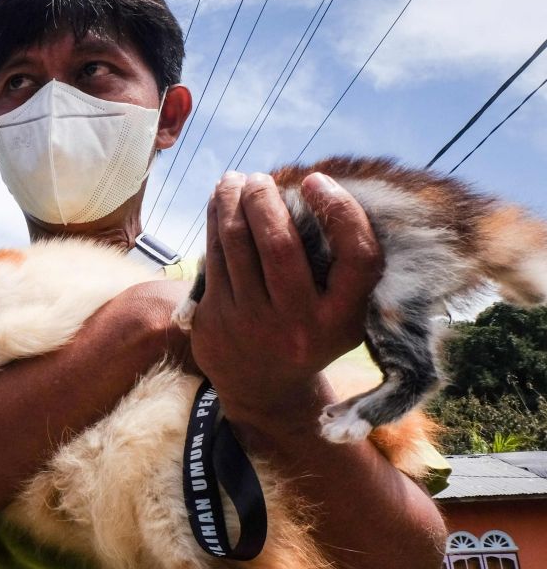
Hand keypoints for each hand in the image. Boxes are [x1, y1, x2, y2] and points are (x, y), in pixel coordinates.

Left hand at [188, 171, 383, 428]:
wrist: (263, 390)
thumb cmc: (309, 334)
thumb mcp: (341, 316)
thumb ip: (340, 269)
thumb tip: (316, 191)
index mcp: (340, 320)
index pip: (357, 257)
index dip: (341, 212)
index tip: (317, 180)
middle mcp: (296, 324)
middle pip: (279, 246)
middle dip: (265, 201)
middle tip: (261, 178)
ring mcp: (250, 323)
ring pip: (235, 246)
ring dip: (232, 204)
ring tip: (235, 180)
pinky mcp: (215, 320)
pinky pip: (212, 258)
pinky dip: (214, 224)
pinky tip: (218, 203)